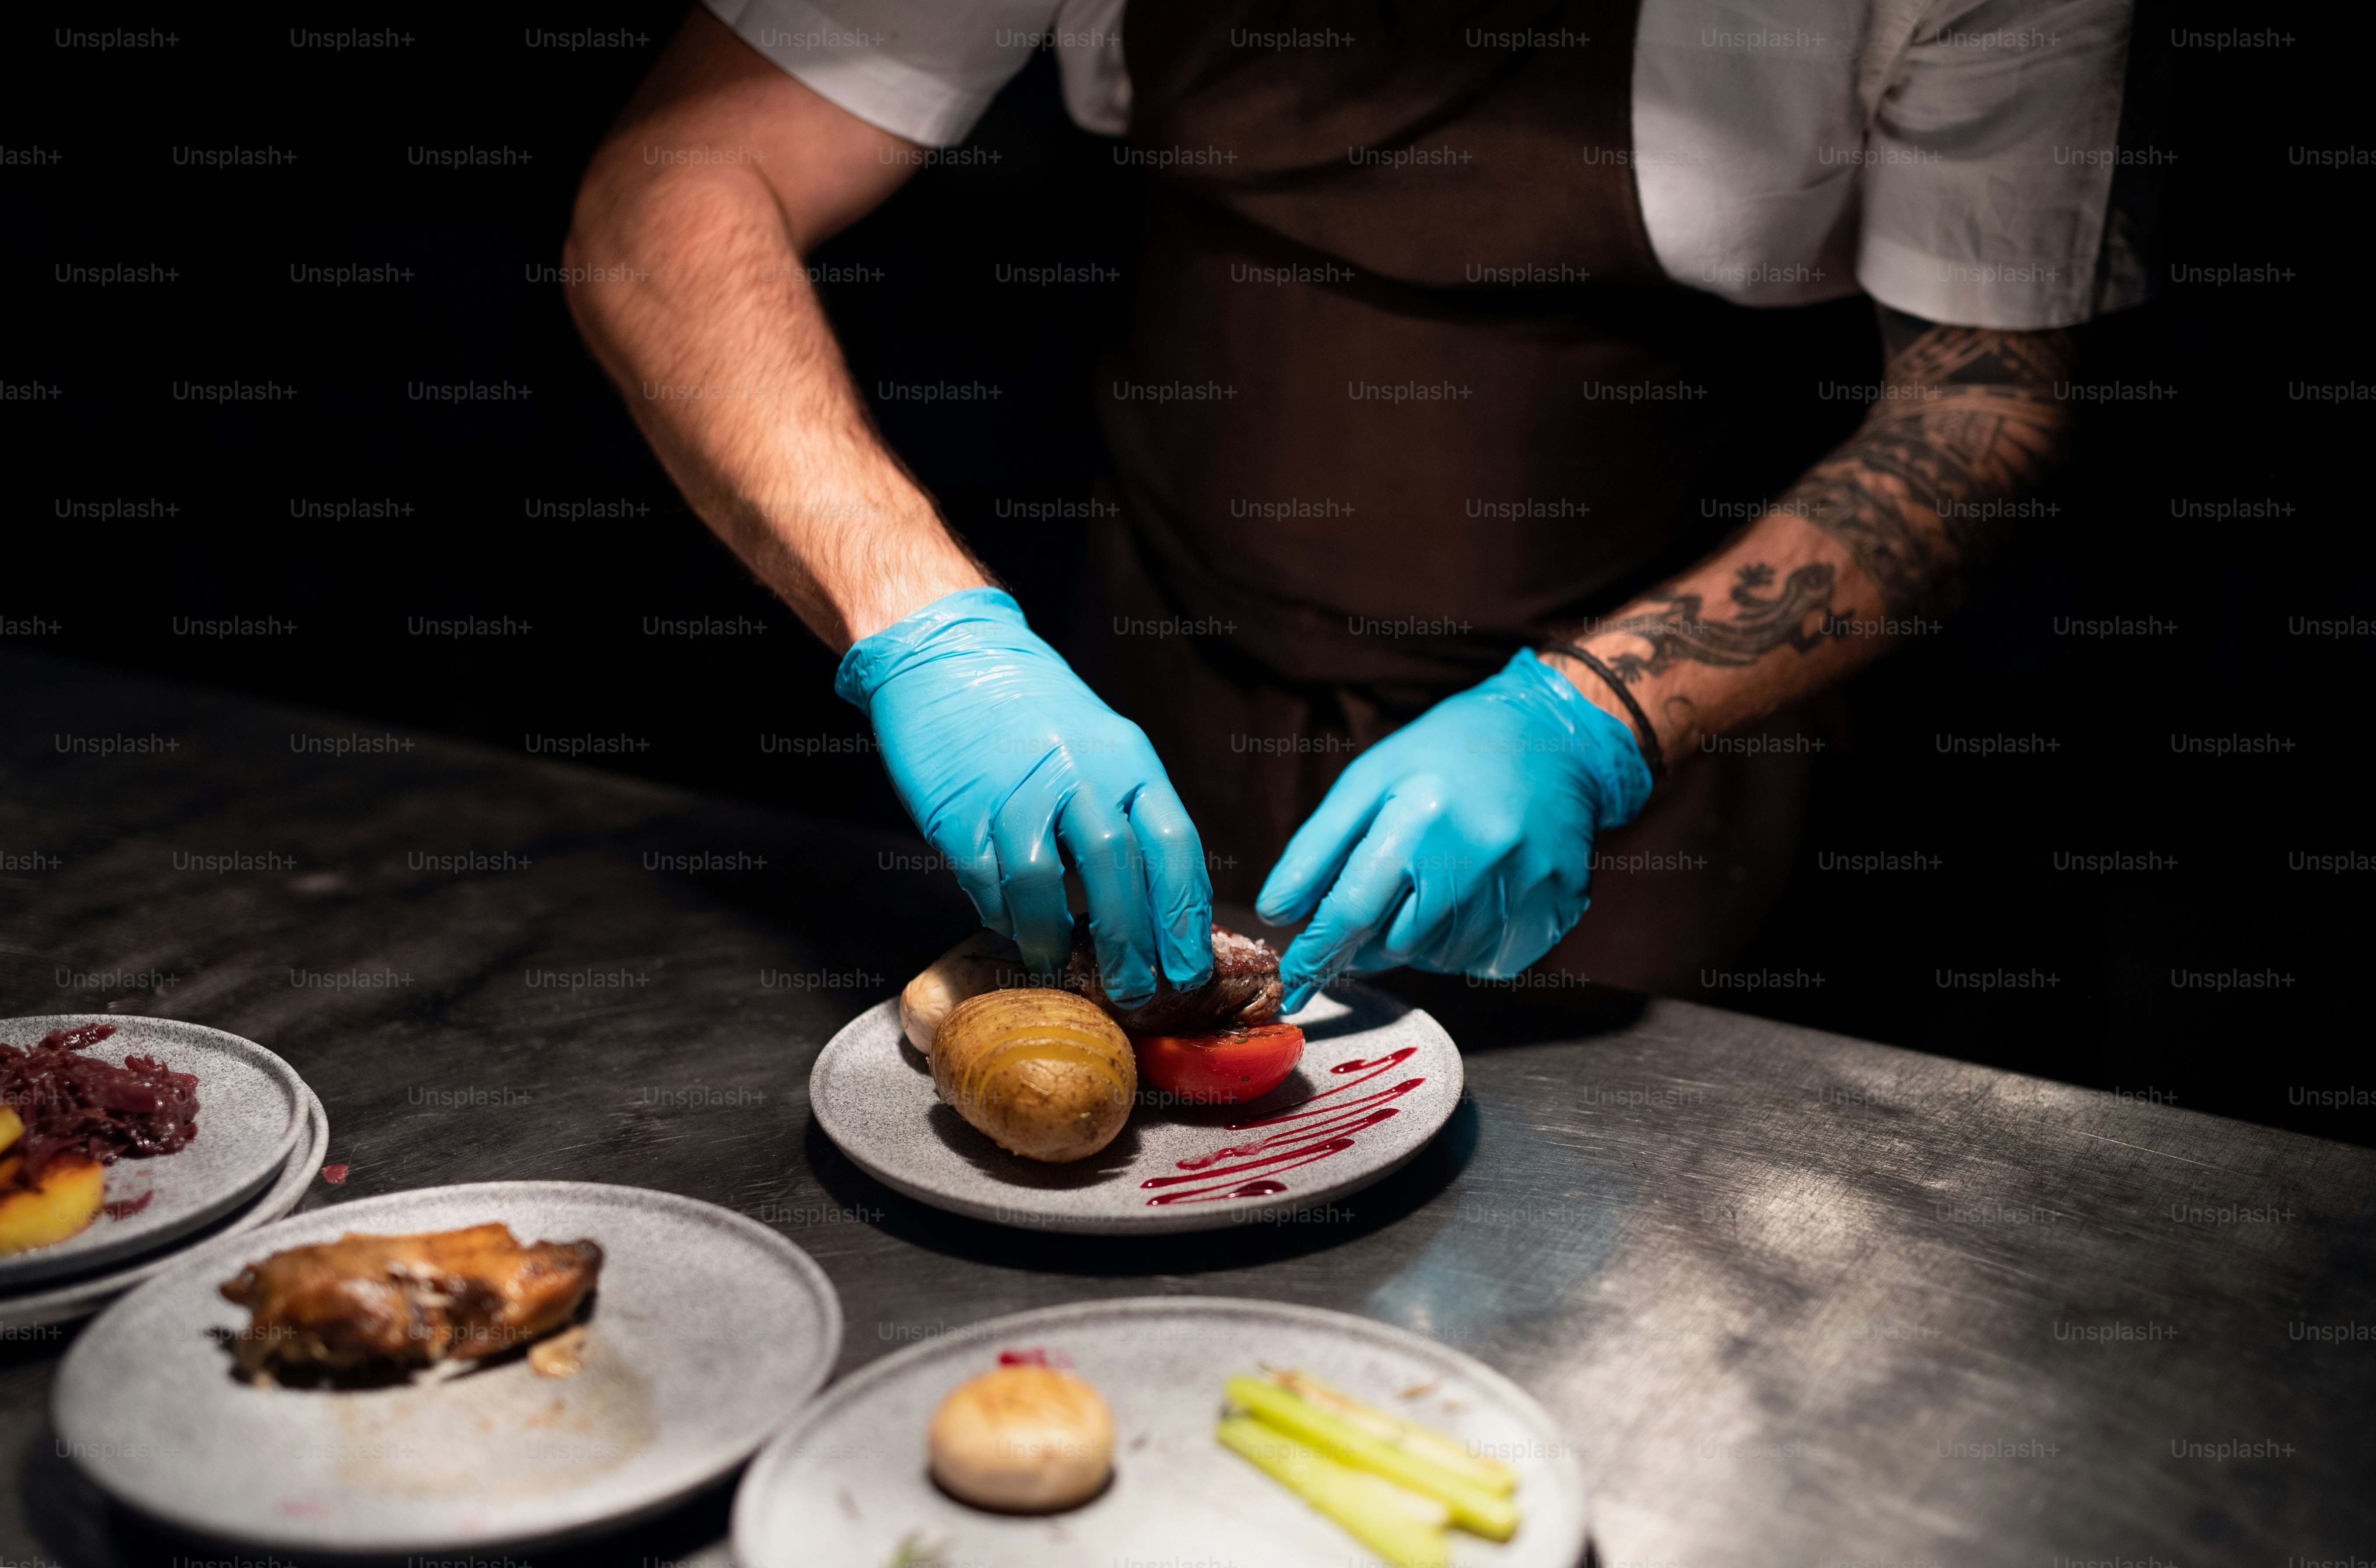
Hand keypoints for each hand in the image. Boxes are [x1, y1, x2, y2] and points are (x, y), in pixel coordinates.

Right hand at [836, 587, 1212, 1002]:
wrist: (951, 655)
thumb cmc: (1035, 712)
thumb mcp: (1102, 747)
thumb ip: (1127, 814)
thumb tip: (1155, 905)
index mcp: (1127, 759)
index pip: (1173, 846)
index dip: (1184, 917)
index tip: (1191, 969)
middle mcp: (1077, 771)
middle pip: (1118, 869)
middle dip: (1132, 944)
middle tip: (1138, 993)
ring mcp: (1015, 788)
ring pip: (1043, 881)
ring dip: (1055, 938)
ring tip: (1062, 969)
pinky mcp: (959, 808)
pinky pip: (986, 878)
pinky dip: (1002, 915)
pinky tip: (1013, 929)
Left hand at [1254, 651, 1653, 1011]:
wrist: (1553, 737)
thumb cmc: (1446, 756)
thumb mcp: (1370, 780)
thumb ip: (1317, 848)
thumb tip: (1275, 913)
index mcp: (1421, 815)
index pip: (1351, 911)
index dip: (1315, 954)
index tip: (1292, 980)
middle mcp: (1477, 855)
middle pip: (1394, 944)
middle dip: (1366, 942)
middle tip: (1368, 911)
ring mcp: (1525, 885)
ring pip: (1439, 958)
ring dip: (1416, 940)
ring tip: (1429, 885)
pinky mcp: (1558, 906)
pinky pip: (1489, 961)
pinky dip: (1465, 944)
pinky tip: (1471, 898)